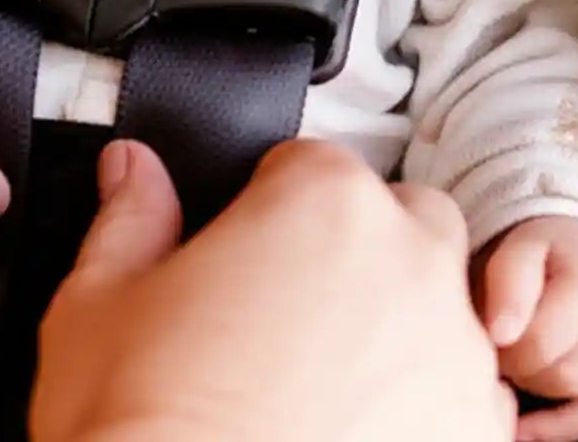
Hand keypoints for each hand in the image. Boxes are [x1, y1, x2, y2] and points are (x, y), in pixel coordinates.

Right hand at [33, 139, 514, 441]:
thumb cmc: (146, 428)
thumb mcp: (99, 305)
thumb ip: (130, 218)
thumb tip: (132, 172)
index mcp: (321, 205)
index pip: (306, 164)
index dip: (263, 204)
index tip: (242, 249)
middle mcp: (410, 263)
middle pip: (396, 219)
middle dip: (350, 247)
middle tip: (284, 306)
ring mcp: (457, 351)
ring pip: (439, 305)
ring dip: (391, 323)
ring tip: (314, 380)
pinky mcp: (478, 433)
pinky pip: (466, 393)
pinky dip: (422, 399)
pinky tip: (354, 427)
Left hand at [476, 216, 577, 441]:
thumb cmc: (542, 253)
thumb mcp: (520, 248)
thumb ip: (509, 283)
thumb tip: (500, 334)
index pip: (540, 339)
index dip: (502, 343)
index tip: (481, 332)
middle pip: (556, 372)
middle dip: (514, 363)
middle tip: (492, 345)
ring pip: (571, 393)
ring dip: (530, 383)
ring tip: (511, 357)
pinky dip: (554, 427)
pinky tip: (520, 427)